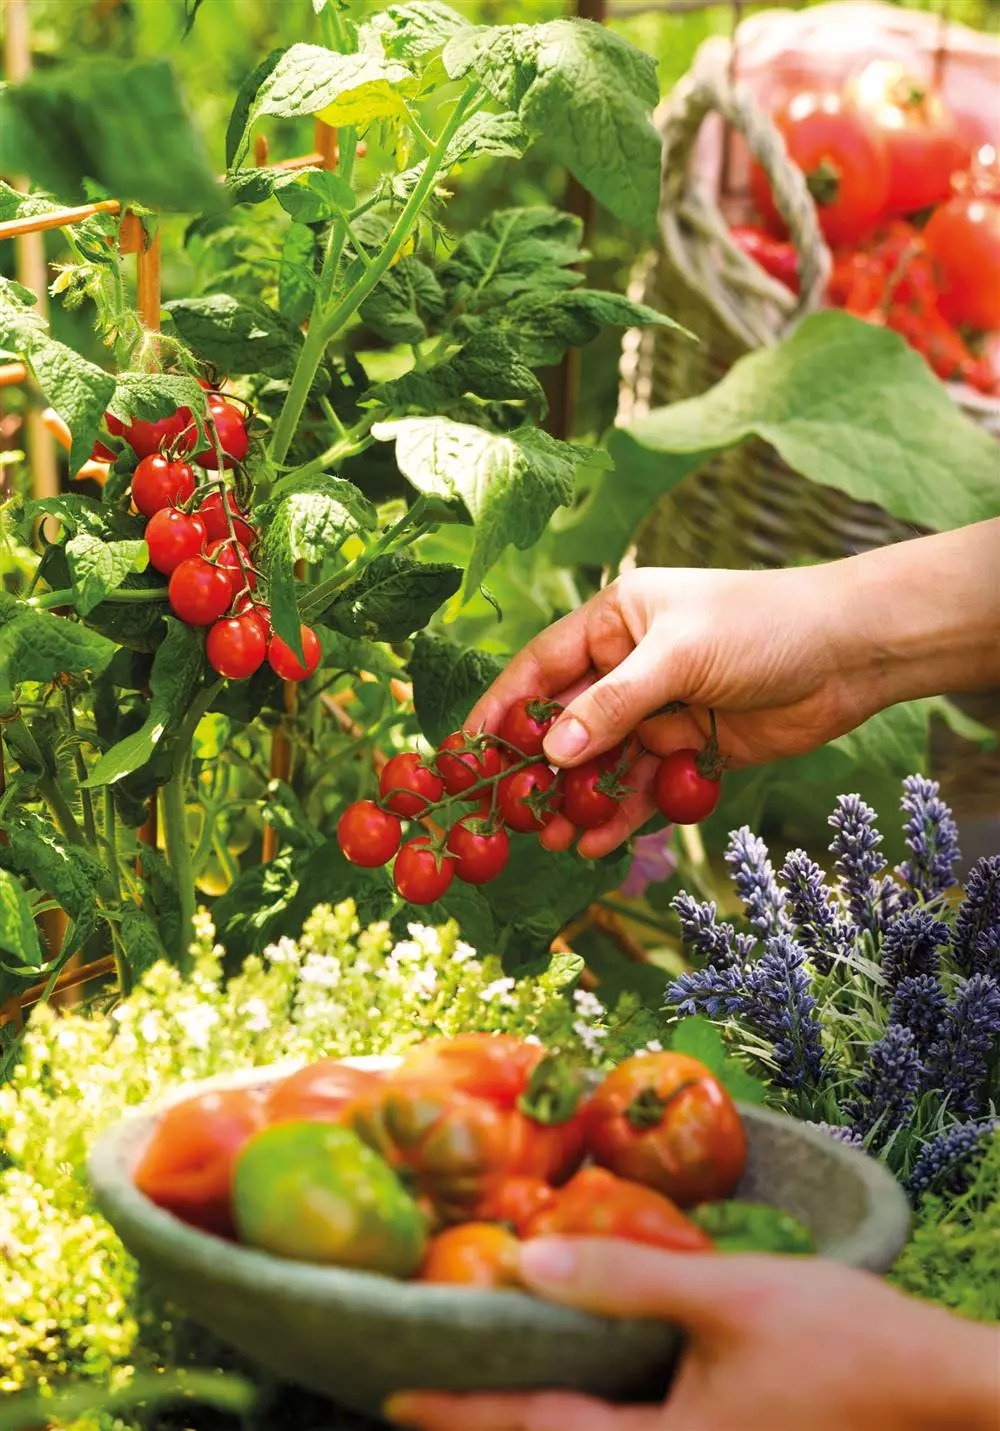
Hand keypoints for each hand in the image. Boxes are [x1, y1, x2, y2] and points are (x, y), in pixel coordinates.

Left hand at [385, 1238, 999, 1430]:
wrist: (945, 1396)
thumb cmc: (843, 1340)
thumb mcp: (730, 1296)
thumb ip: (629, 1281)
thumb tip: (529, 1263)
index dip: (462, 1414)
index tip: (394, 1398)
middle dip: (489, 1430)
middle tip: (423, 1398)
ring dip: (539, 1425)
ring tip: (485, 1391)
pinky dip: (591, 1418)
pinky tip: (583, 1382)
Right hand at [467, 521, 999, 857]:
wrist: (852, 652)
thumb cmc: (763, 625)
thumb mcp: (678, 656)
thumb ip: (613, 706)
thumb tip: (551, 755)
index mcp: (615, 621)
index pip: (540, 667)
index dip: (500, 709)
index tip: (463, 753)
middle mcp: (629, 665)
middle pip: (566, 724)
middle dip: (536, 770)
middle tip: (507, 815)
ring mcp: (659, 710)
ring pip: (601, 763)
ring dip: (576, 801)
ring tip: (550, 840)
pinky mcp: (690, 749)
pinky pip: (643, 787)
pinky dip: (621, 816)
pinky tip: (597, 846)